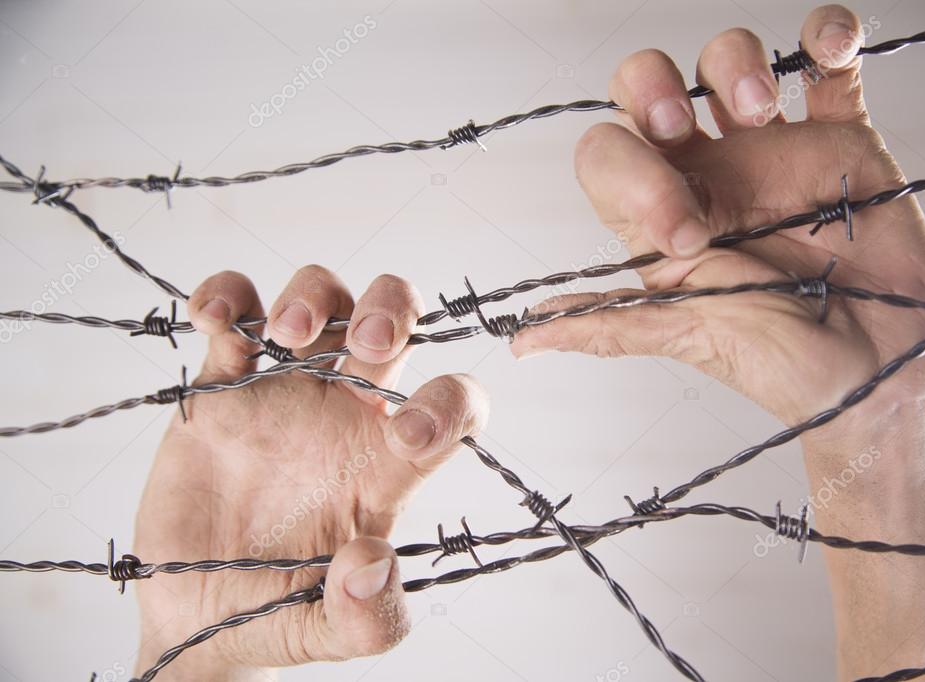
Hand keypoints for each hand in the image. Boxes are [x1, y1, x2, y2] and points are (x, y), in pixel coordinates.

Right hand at [134, 266, 488, 678]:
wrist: (191, 614)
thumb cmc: (272, 615)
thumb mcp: (327, 634)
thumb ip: (366, 618)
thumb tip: (374, 561)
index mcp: (386, 464)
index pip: (454, 407)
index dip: (451, 402)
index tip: (409, 434)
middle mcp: (346, 416)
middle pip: (394, 320)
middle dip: (393, 308)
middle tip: (368, 341)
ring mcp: (285, 392)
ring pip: (324, 298)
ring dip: (313, 295)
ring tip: (285, 336)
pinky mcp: (222, 387)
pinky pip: (235, 317)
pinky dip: (228, 297)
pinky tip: (216, 319)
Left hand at [511, 4, 924, 431]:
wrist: (877, 371)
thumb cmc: (784, 363)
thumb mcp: (689, 335)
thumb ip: (609, 323)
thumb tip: (524, 339)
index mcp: (662, 216)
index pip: (607, 152)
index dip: (627, 169)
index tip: (685, 230)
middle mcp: (708, 175)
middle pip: (650, 88)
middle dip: (653, 85)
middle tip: (686, 124)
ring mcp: (772, 152)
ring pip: (727, 62)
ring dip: (734, 62)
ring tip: (764, 110)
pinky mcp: (840, 140)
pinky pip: (826, 64)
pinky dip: (827, 35)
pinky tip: (829, 50)